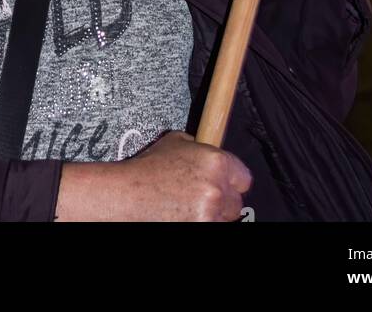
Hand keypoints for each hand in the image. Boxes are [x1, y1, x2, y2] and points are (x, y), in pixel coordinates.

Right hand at [54, 132, 251, 221]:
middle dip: (222, 200)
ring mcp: (209, 213)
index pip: (244, 178)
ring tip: (188, 206)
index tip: (226, 183)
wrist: (127, 195)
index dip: (233, 180)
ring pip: (223, 218)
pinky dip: (199, 221)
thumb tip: (207, 150)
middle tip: (202, 196)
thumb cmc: (147, 170)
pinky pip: (210, 226)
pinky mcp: (201, 229)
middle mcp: (217, 188)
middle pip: (236, 202)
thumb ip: (199, 147)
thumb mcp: (176, 143)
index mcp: (216, 162)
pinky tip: (182, 214)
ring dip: (211, 213)